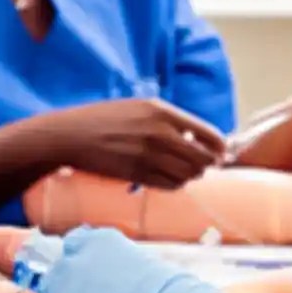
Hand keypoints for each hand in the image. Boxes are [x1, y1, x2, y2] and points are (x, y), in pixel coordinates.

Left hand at [32, 227, 252, 292]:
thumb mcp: (146, 270)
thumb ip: (123, 271)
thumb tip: (124, 286)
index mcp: (100, 240)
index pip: (77, 242)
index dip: (83, 261)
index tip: (92, 276)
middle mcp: (75, 256)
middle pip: (58, 265)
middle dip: (70, 282)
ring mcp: (62, 284)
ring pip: (48, 291)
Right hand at [47, 99, 225, 188]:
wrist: (70, 135)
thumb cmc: (104, 119)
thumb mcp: (138, 107)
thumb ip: (167, 120)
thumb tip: (195, 138)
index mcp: (162, 111)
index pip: (207, 134)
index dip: (219, 148)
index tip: (221, 154)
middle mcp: (158, 132)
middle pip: (201, 158)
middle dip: (205, 165)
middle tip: (202, 167)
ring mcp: (147, 154)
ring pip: (187, 174)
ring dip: (189, 176)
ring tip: (183, 173)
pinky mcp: (136, 173)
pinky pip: (169, 185)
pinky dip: (174, 185)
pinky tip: (169, 180)